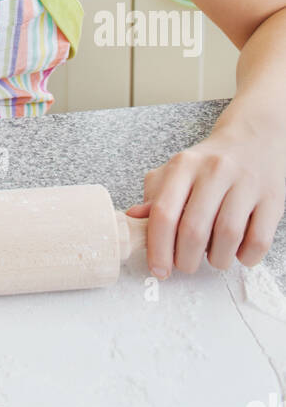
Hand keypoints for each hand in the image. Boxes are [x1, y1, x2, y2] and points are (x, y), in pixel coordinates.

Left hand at [125, 125, 285, 276]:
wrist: (254, 137)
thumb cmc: (210, 161)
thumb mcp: (177, 170)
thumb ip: (155, 195)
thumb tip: (133, 220)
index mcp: (185, 165)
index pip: (164, 212)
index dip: (158, 248)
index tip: (159, 269)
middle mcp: (215, 171)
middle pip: (194, 230)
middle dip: (186, 260)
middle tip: (185, 265)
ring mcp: (246, 184)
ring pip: (227, 237)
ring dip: (216, 259)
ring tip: (212, 256)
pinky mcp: (272, 199)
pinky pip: (258, 240)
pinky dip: (245, 256)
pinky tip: (237, 251)